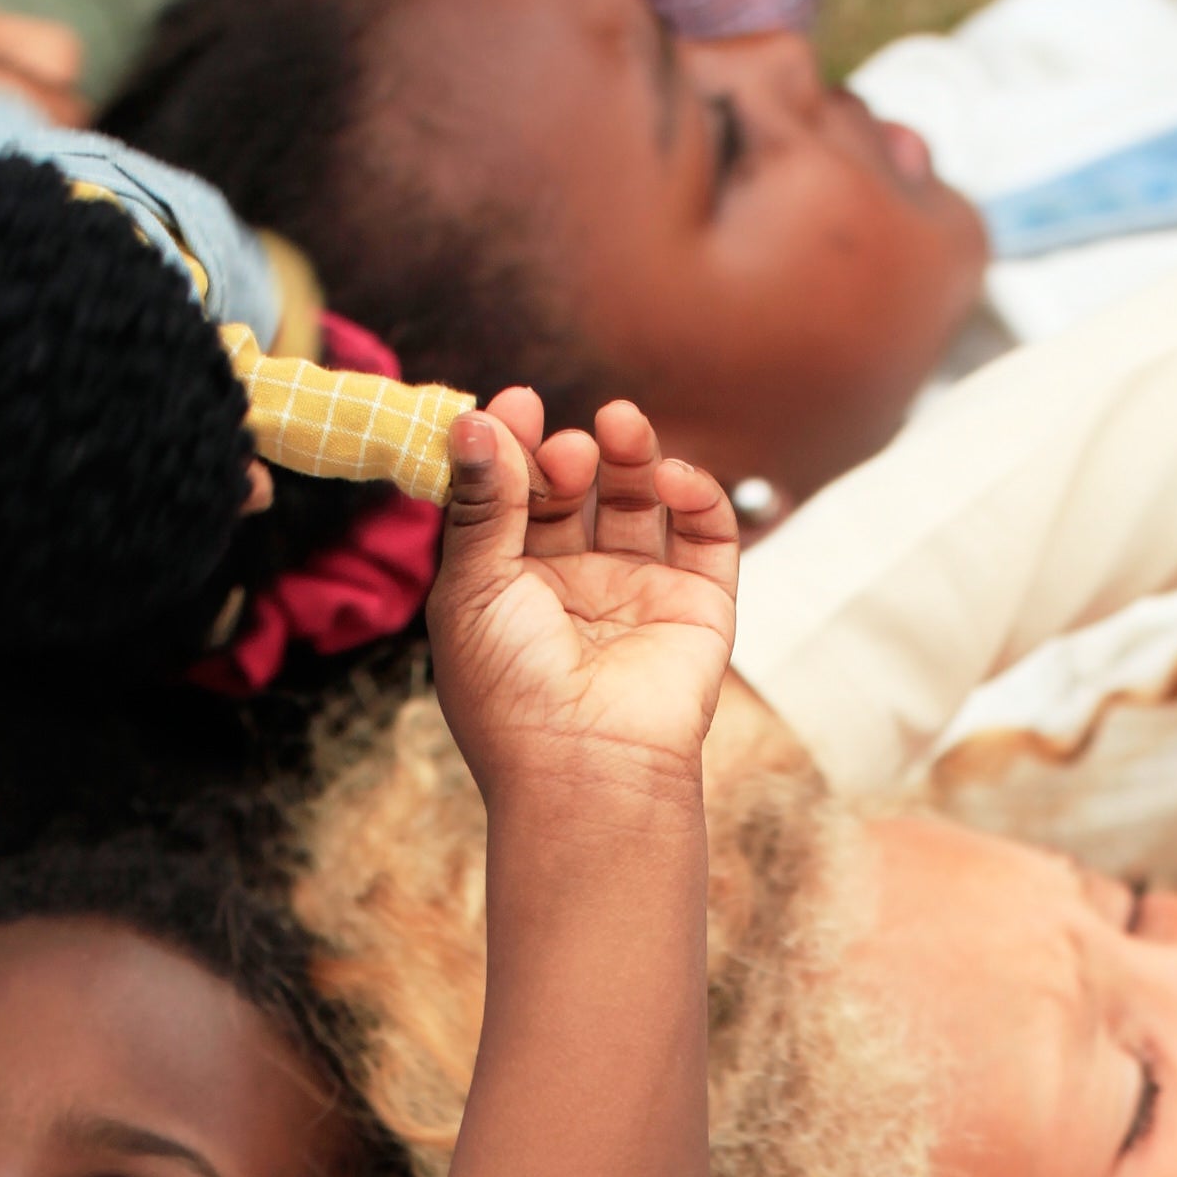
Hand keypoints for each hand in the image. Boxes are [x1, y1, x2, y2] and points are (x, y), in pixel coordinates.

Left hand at [426, 391, 737, 808]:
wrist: (585, 771)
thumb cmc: (512, 694)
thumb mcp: (472, 589)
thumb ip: (478, 502)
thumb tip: (471, 419)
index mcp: (508, 584)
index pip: (512, 493)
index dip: (514, 445)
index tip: (515, 406)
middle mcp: (573, 586)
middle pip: (576, 488)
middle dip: (570, 454)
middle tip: (568, 454)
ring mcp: (638, 593)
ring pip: (640, 499)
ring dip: (632, 453)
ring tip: (621, 428)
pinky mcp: (698, 606)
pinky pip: (706, 534)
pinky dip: (696, 494)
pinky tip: (671, 479)